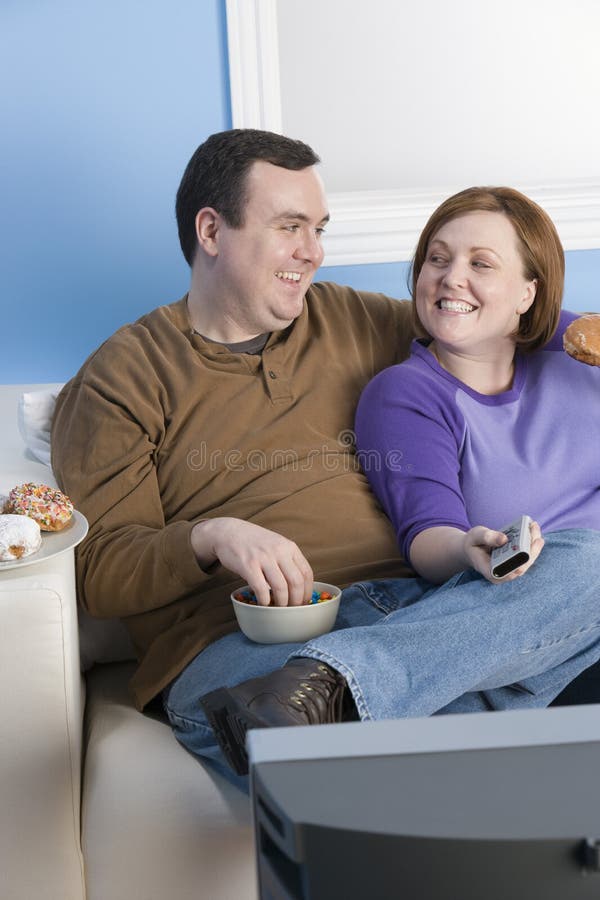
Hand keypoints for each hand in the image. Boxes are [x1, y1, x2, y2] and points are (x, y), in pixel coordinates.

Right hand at [190, 517, 312, 606]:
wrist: (228, 532)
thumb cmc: (253, 542)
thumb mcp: (276, 545)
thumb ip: (287, 560)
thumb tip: (298, 587)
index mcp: (289, 547)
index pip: (306, 573)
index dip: (307, 591)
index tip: (304, 602)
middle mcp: (279, 551)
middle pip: (296, 582)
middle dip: (296, 601)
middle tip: (292, 610)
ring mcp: (263, 558)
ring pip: (281, 587)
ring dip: (281, 603)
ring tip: (278, 609)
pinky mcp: (248, 565)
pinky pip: (261, 588)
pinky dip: (264, 600)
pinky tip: (263, 603)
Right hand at [463, 521, 544, 583]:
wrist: (473, 548)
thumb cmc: (473, 543)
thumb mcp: (475, 537)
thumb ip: (487, 537)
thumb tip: (504, 539)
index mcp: (490, 571)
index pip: (506, 574)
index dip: (517, 566)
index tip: (526, 554)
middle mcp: (503, 574)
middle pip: (521, 567)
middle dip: (531, 551)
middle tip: (536, 536)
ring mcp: (511, 569)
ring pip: (527, 561)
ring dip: (534, 545)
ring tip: (535, 528)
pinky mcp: (516, 563)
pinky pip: (527, 556)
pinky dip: (531, 543)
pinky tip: (533, 530)